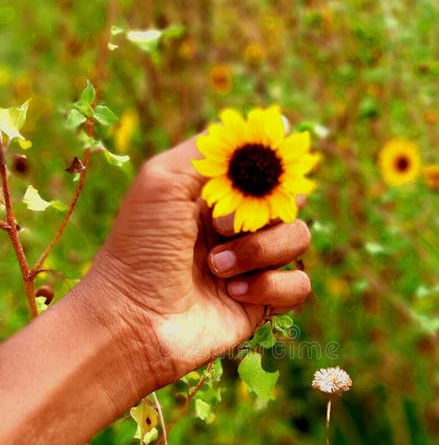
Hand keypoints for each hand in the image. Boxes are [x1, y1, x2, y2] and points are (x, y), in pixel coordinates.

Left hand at [82, 137, 310, 392]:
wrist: (134, 321)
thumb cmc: (139, 248)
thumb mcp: (163, 180)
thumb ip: (211, 149)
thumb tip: (273, 123)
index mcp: (214, 193)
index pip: (265, 165)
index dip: (272, 165)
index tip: (264, 169)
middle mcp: (236, 225)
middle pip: (290, 197)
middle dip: (264, 209)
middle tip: (222, 225)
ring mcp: (252, 263)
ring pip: (299, 238)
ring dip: (260, 250)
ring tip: (217, 267)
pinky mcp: (262, 302)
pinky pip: (298, 283)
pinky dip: (270, 286)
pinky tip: (234, 293)